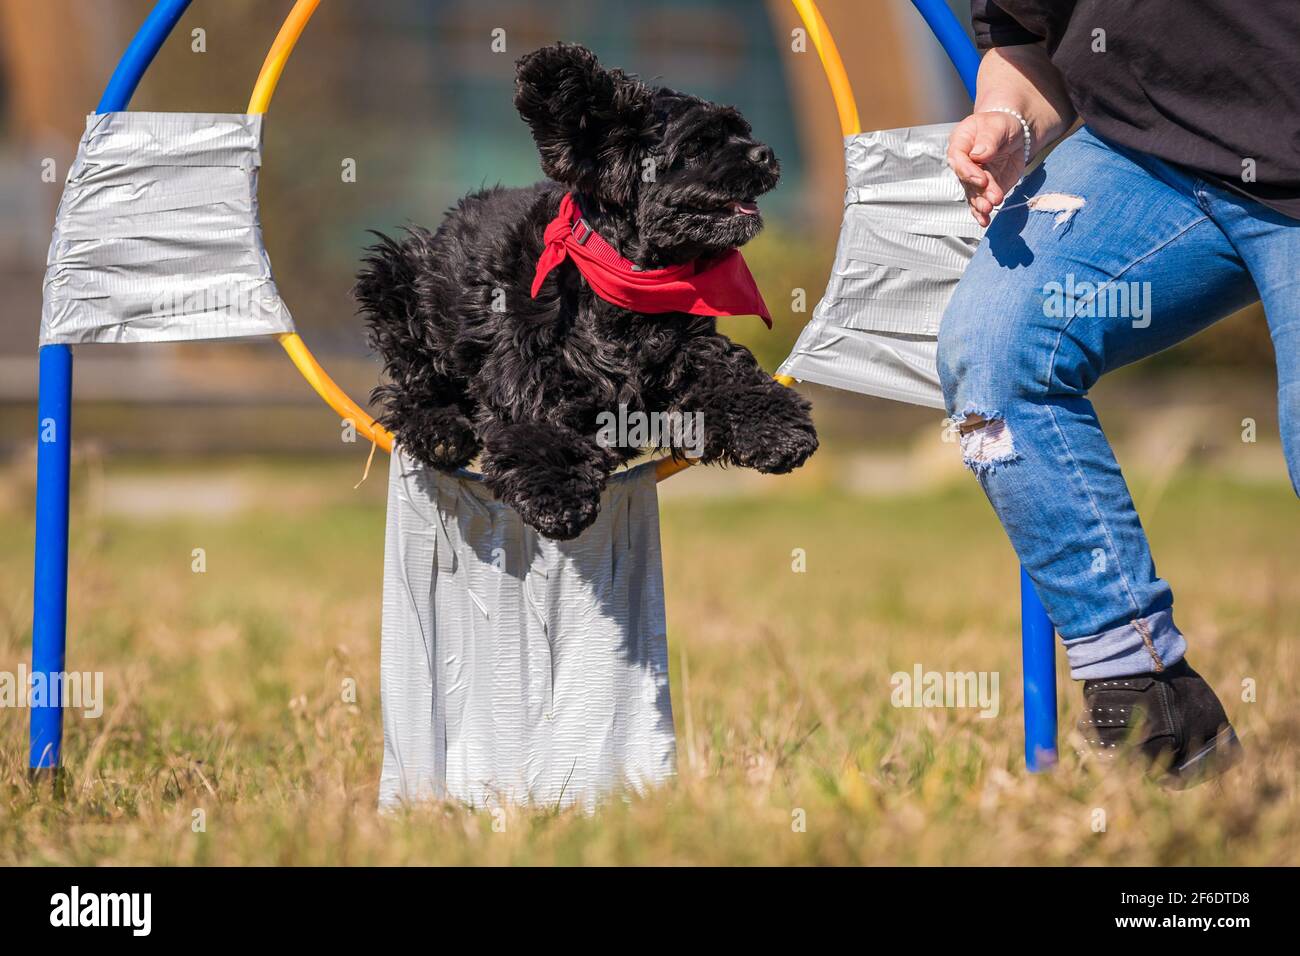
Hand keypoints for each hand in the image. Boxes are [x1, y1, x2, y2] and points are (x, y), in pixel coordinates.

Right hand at [946, 111, 1026, 226]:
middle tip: (991, 199)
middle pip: (966, 179)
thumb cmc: (1002, 124)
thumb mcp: (998, 125)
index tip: (982, 179)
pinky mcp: (983, 189)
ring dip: (980, 204)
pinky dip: (981, 212)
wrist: (1015, 133)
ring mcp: (972, 177)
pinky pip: (979, 201)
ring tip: (989, 209)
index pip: (958, 157)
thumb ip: (988, 139)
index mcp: (961, 141)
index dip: (968, 170)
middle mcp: (963, 161)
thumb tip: (978, 154)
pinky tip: (984, 220)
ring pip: (972, 193)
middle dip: (978, 191)